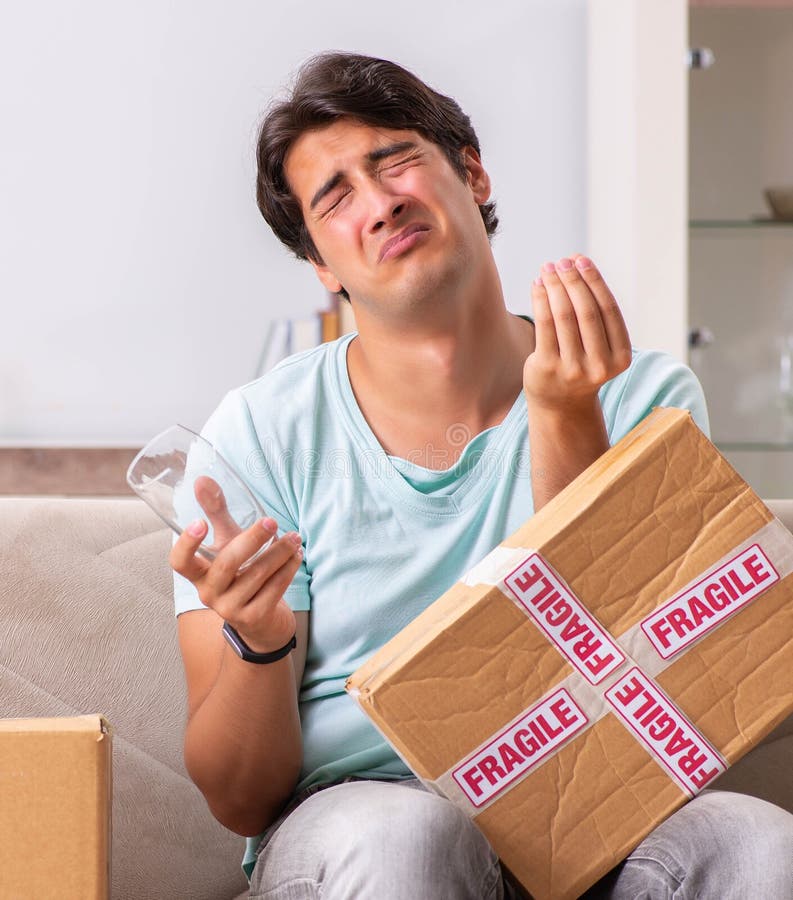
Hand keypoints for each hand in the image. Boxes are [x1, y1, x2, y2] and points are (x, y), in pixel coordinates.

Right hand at [170, 482, 302, 652]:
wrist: (260, 621)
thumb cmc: (240, 573)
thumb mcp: (227, 542)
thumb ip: (216, 512)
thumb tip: (201, 478)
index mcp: (198, 574)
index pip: (179, 563)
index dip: (186, 544)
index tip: (199, 522)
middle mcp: (209, 593)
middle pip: (227, 564)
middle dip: (252, 539)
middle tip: (272, 522)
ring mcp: (231, 609)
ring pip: (256, 575)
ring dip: (279, 552)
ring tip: (295, 537)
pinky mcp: (254, 618)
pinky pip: (274, 589)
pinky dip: (288, 568)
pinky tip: (296, 555)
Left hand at [523, 256, 630, 412]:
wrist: (560, 403)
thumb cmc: (581, 362)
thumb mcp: (598, 343)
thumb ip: (593, 310)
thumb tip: (577, 262)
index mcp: (620, 357)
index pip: (609, 309)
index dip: (594, 281)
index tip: (581, 259)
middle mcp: (600, 366)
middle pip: (586, 311)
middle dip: (573, 280)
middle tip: (561, 261)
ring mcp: (573, 369)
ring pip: (564, 316)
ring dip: (554, 286)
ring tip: (547, 269)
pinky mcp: (548, 368)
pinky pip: (544, 325)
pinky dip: (540, 300)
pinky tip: (537, 285)